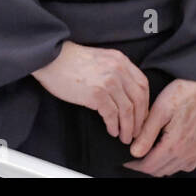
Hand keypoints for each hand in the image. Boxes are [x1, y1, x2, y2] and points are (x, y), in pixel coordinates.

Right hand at [31, 41, 150, 145]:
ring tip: (125, 136)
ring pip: (127, 109)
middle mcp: (118, 70)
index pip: (143, 84)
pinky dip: (114, 125)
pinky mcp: (96, 94)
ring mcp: (108, 81)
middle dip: (139, 119)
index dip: (145, 103)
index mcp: (121, 60)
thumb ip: (115, 71)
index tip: (142, 115)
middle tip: (137, 131)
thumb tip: (125, 94)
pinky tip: (112, 131)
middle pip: (139, 98)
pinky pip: (111, 114)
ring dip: (128, 126)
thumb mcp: (101, 59)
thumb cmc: (72, 61)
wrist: (51, 59)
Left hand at [123, 78, 195, 176]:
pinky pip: (187, 165)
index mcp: (175, 144)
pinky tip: (170, 151)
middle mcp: (189, 152)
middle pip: (159, 170)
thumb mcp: (160, 109)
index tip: (126, 158)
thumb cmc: (184, 92)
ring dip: (160, 164)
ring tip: (151, 151)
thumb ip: (146, 134)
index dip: (134, 165)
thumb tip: (134, 153)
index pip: (148, 166)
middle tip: (136, 152)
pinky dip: (176, 163)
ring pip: (173, 169)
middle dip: (145, 165)